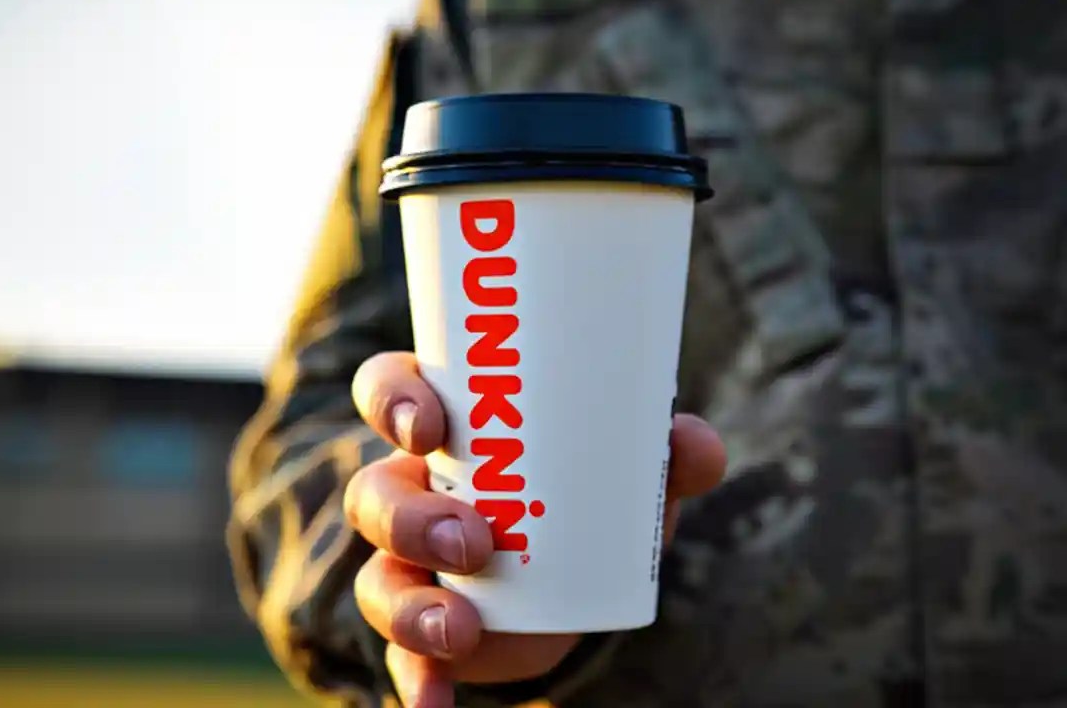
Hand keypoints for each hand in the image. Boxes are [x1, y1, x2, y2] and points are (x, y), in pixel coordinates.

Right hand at [345, 352, 726, 707]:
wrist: (590, 574)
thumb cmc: (594, 492)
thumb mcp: (630, 468)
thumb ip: (669, 454)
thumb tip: (693, 444)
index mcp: (445, 428)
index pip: (388, 391)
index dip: (391, 401)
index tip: (427, 427)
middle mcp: (412, 493)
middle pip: (373, 493)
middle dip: (408, 518)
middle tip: (473, 541)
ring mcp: (412, 566)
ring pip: (378, 579)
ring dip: (408, 605)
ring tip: (460, 627)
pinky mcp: (429, 632)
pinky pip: (403, 657)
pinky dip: (414, 680)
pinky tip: (432, 705)